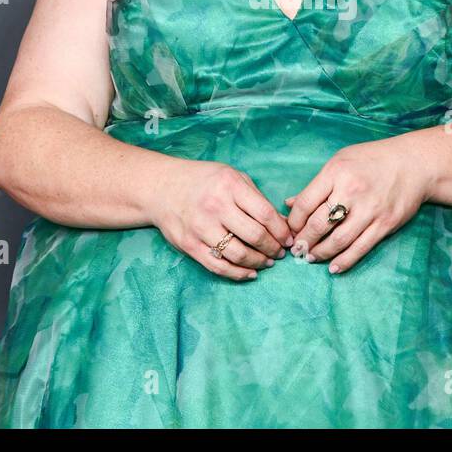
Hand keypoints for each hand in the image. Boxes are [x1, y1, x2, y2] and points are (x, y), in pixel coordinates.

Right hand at [150, 159, 293, 280]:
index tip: (288, 239)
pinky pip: (218, 266)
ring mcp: (201, 227)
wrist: (162, 187)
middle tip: (279, 253)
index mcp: (230, 185)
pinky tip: (250, 273)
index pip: (265, 214)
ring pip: (238, 254)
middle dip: (273, 248)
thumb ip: (257, 198)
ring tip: (266, 262)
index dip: (282, 231)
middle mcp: (215, 206)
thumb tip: (283, 224)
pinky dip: (238, 273)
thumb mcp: (232, 177)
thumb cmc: (204, 181)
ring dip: (258, 262)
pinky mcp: (189, 245)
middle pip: (254, 235)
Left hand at [285, 139, 431, 273]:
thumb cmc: (372, 160)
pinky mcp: (385, 224)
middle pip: (318, 224)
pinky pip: (360, 248)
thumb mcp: (340, 161)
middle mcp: (351, 191)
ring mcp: (369, 209)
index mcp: (336, 172)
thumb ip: (316, 184)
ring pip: (338, 240)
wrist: (414, 164)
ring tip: (311, 257)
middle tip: (297, 250)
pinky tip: (333, 267)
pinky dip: (345, 260)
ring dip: (320, 253)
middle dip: (304, 241)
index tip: (291, 230)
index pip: (305, 203)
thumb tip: (289, 204)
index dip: (294, 221)